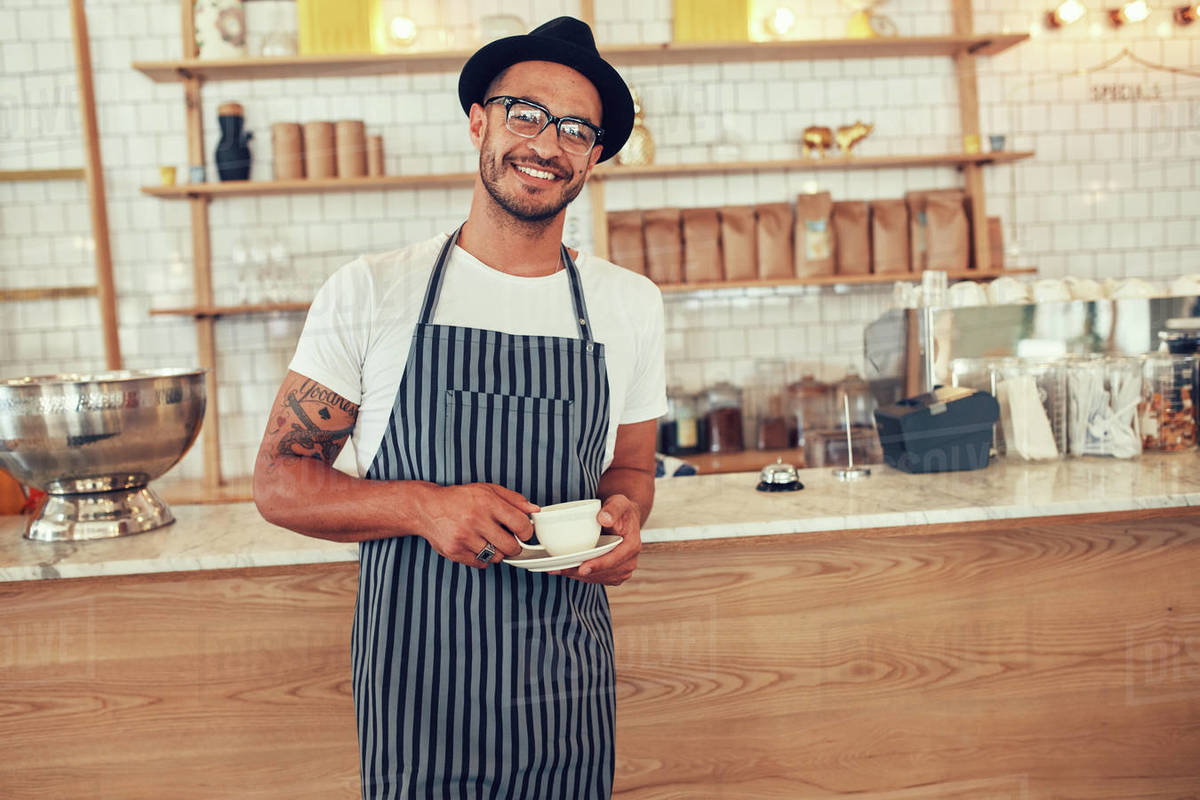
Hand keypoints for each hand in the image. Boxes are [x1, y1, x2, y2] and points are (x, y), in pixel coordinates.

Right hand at [416, 483, 537, 567]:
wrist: (427, 508)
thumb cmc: (459, 499)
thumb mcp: (487, 490)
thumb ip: (513, 499)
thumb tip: (535, 510)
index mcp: (487, 502)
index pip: (521, 524)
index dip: (527, 531)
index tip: (523, 532)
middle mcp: (475, 519)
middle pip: (511, 546)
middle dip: (514, 545)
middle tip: (508, 539)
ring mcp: (464, 537)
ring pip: (497, 557)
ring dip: (497, 551)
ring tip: (488, 540)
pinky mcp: (455, 552)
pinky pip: (481, 563)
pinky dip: (483, 558)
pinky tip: (477, 545)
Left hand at [552, 494, 641, 585]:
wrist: (624, 517)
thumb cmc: (621, 510)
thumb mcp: (619, 503)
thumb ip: (612, 510)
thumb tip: (604, 519)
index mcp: (632, 545)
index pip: (615, 559)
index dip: (598, 565)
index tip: (582, 568)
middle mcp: (630, 560)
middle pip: (605, 573)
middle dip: (583, 573)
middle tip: (561, 568)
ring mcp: (623, 569)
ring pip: (600, 578)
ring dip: (579, 576)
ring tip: (559, 569)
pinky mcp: (614, 572)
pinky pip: (598, 578)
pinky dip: (583, 576)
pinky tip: (568, 570)